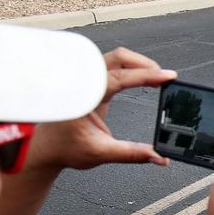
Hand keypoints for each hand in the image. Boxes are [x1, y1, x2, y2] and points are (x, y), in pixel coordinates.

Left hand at [28, 47, 176, 171]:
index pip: (119, 77)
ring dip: (138, 63)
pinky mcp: (92, 83)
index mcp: (83, 97)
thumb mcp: (102, 153)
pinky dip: (131, 67)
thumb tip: (159, 156)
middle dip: (145, 63)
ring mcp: (87, 80)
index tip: (167, 76)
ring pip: (116, 58)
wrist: (46, 148)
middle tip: (164, 77)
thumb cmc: (65, 149)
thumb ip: (132, 154)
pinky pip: (113, 66)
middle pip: (118, 58)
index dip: (146, 75)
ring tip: (157, 77)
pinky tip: (143, 76)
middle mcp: (84, 83)